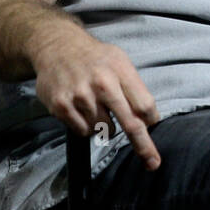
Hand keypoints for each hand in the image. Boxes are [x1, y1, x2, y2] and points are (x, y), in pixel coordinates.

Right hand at [30, 25, 161, 170]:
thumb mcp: (120, 61)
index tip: (153, 126)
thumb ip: (134, 87)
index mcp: (120, 71)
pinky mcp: (61, 106)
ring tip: (96, 105)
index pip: (144, 104)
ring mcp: (80, 96)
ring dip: (104, 126)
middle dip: (143, 145)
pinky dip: (86, 126)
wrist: (56, 46)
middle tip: (153, 163)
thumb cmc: (94, 57)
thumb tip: (148, 117)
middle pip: (129, 123)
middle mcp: (102, 83)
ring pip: (103, 130)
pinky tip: (81, 109)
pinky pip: (83, 131)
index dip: (151, 119)